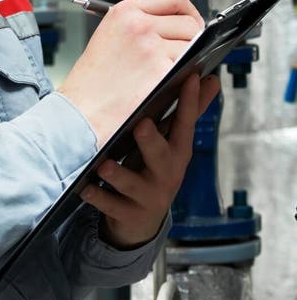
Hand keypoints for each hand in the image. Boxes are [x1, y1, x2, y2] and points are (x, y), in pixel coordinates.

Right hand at [58, 0, 203, 144]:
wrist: (82, 112)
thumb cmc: (91, 81)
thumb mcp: (109, 36)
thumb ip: (138, 23)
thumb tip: (169, 23)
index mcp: (125, 12)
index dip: (188, 10)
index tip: (189, 21)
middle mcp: (139, 25)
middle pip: (188, 22)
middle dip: (191, 38)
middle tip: (183, 52)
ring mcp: (152, 48)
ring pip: (193, 45)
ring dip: (188, 58)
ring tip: (168, 71)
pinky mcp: (162, 72)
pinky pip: (190, 68)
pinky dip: (185, 77)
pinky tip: (169, 83)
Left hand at [80, 73, 219, 247]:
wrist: (143, 222)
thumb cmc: (156, 170)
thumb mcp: (173, 143)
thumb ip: (189, 113)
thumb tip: (212, 80)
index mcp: (178, 152)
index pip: (186, 123)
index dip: (189, 101)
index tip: (191, 77)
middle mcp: (167, 174)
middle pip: (160, 155)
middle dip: (151, 141)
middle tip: (141, 125)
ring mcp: (148, 196)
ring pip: (132, 183)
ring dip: (118, 173)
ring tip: (104, 165)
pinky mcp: (129, 214)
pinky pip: (111, 205)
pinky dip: (98, 197)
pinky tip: (86, 189)